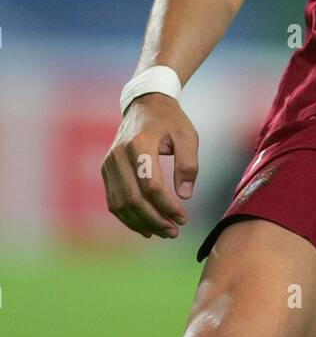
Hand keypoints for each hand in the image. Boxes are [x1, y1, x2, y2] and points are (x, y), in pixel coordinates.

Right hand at [101, 93, 198, 238]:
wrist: (145, 104)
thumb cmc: (170, 121)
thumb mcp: (187, 135)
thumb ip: (189, 164)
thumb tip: (185, 195)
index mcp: (140, 143)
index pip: (151, 185)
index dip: (167, 206)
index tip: (183, 217)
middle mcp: (119, 155)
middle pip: (133, 199)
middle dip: (154, 220)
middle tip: (174, 232)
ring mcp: (109, 163)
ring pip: (120, 204)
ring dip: (141, 223)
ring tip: (163, 232)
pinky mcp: (106, 170)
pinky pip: (114, 201)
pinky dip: (128, 218)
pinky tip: (145, 228)